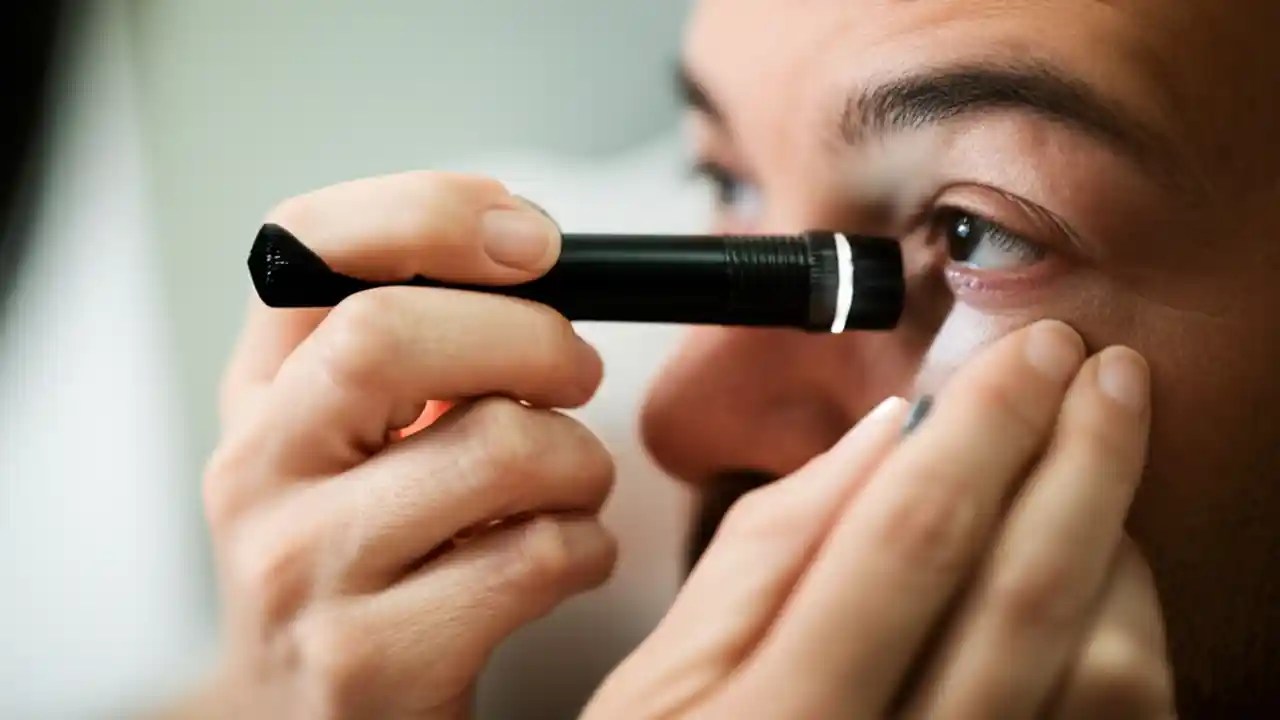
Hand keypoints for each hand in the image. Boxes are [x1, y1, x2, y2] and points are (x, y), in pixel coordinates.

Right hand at [199, 173, 616, 718]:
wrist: (317, 718)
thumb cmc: (372, 559)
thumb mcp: (356, 440)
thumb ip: (414, 343)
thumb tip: (523, 245)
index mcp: (260, 394)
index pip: (304, 243)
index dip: (427, 211)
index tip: (526, 239)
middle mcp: (257, 472)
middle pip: (389, 335)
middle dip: (531, 338)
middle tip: (575, 373)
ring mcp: (301, 571)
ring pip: (494, 447)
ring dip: (579, 458)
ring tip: (569, 485)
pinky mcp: (368, 661)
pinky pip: (533, 556)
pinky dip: (586, 546)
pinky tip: (562, 558)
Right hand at [585, 321, 1174, 718]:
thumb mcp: (661, 678)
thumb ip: (762, 551)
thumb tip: (883, 433)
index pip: (908, 540)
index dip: (982, 429)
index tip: (1025, 355)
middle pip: (1025, 597)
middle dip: (1080, 457)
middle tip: (1104, 370)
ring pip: (1102, 671)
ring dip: (1113, 541)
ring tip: (1093, 466)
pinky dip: (1127, 625)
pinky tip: (1093, 569)